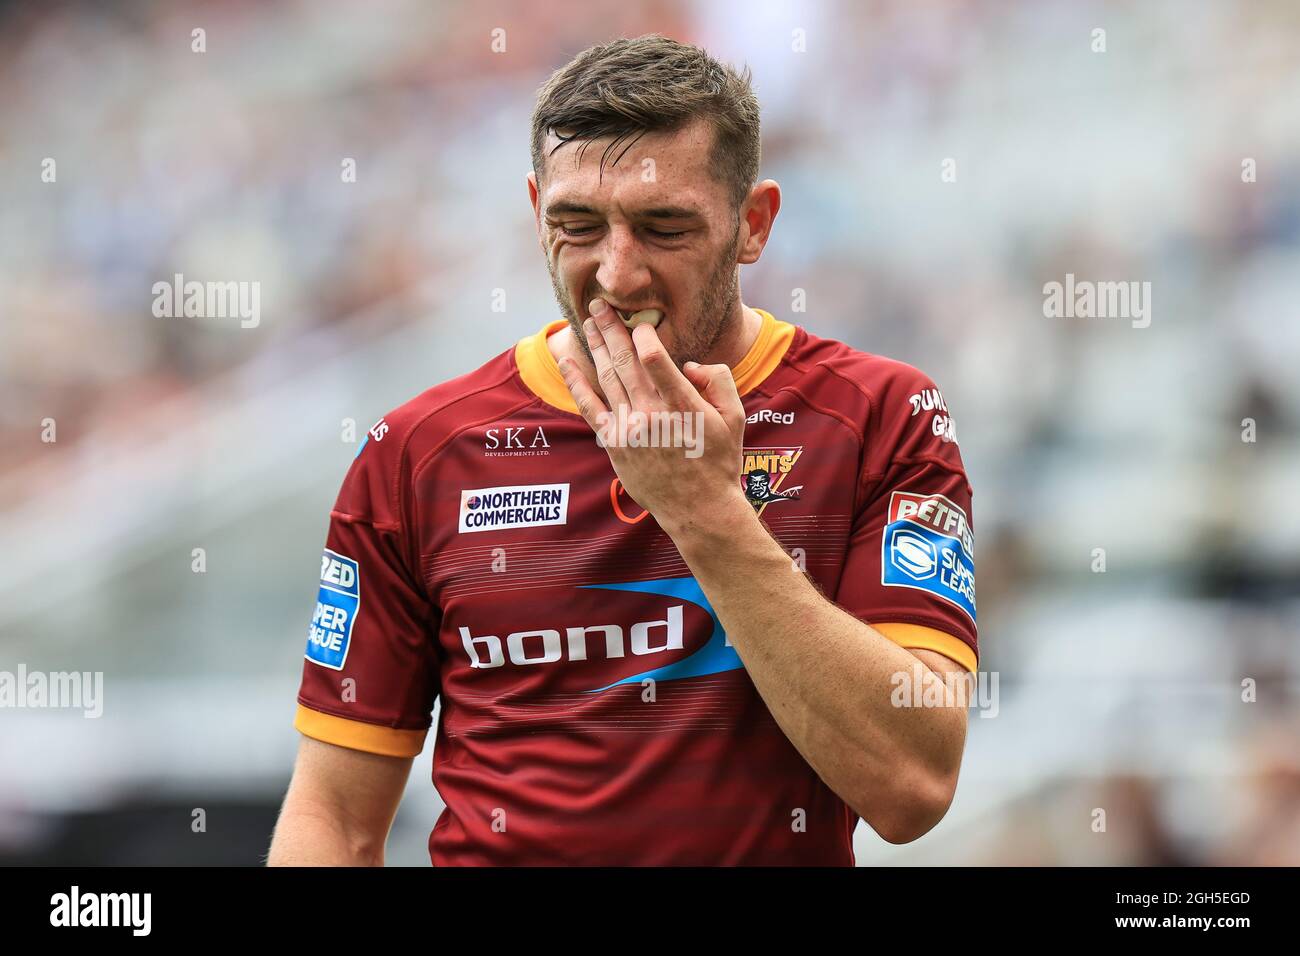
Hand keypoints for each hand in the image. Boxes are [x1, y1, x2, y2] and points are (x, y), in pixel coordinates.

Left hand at [558, 298, 748, 533]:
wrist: (697, 508)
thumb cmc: (718, 460)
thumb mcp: (735, 417)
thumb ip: (719, 380)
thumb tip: (689, 365)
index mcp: (683, 406)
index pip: (656, 358)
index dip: (644, 335)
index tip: (640, 322)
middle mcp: (652, 415)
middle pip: (625, 361)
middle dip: (611, 328)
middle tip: (600, 304)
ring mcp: (629, 430)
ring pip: (606, 377)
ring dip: (596, 345)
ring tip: (588, 320)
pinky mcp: (614, 443)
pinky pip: (589, 406)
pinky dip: (576, 381)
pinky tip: (567, 360)